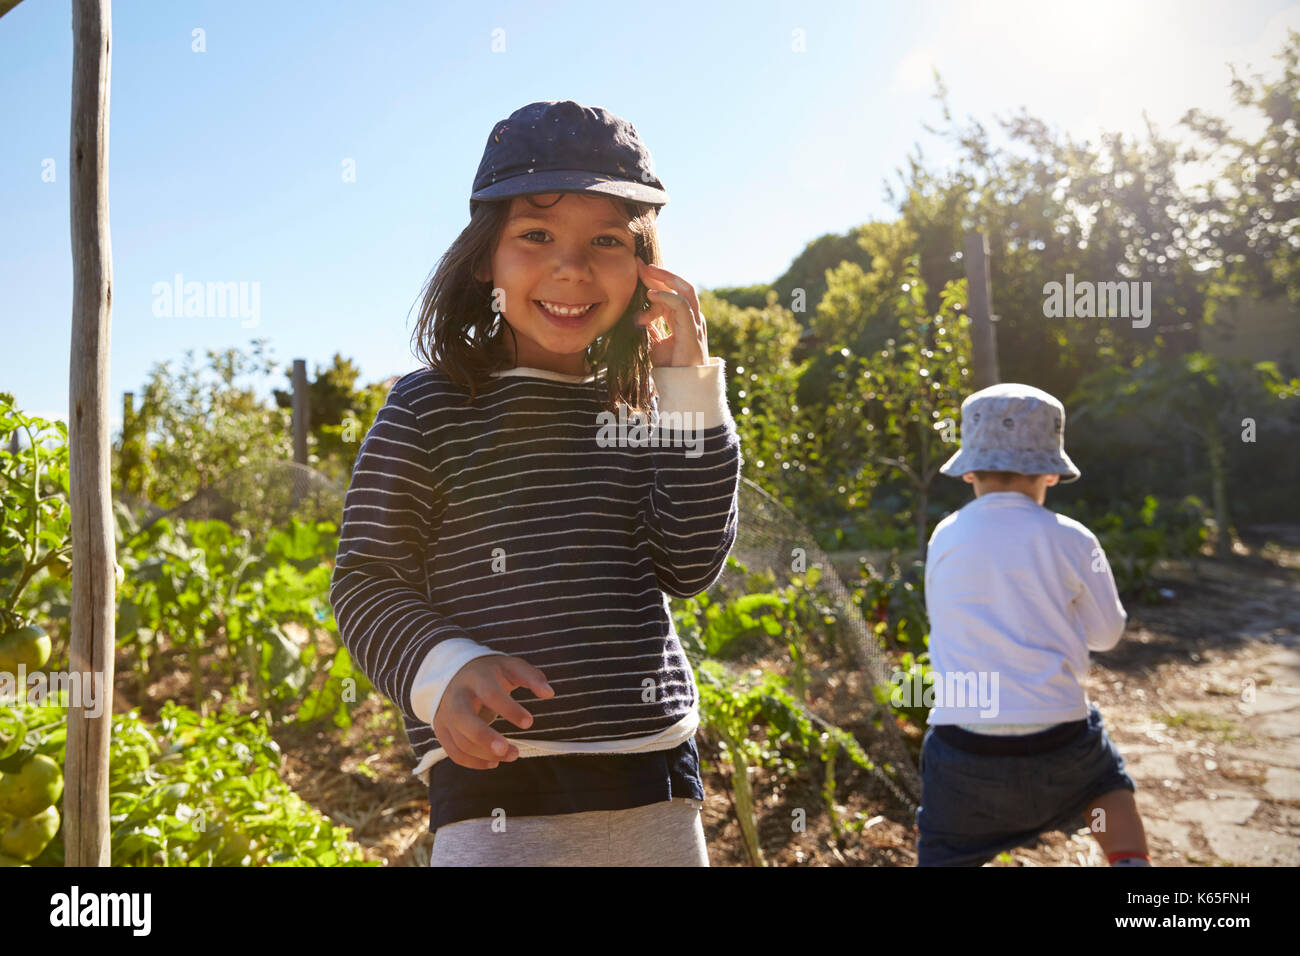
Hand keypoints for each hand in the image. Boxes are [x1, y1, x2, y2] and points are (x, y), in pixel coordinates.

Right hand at [433, 654, 553, 769]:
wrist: (455, 673)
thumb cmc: (490, 673)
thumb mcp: (511, 667)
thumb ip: (531, 677)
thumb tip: (549, 693)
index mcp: (476, 678)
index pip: (490, 694)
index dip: (510, 709)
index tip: (529, 722)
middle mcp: (456, 696)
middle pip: (464, 719)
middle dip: (486, 738)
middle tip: (512, 752)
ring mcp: (445, 715)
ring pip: (460, 740)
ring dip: (485, 754)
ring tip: (513, 755)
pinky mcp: (441, 730)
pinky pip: (453, 752)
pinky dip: (473, 762)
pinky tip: (493, 763)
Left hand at [634, 260, 709, 367]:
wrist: (682, 386)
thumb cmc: (671, 367)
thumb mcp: (655, 343)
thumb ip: (651, 329)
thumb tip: (639, 317)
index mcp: (683, 318)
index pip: (670, 292)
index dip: (654, 281)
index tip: (636, 272)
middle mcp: (691, 317)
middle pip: (678, 286)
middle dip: (659, 273)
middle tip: (639, 263)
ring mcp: (694, 322)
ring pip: (685, 289)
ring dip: (665, 278)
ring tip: (646, 271)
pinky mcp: (692, 330)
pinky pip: (682, 306)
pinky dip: (667, 297)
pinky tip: (650, 294)